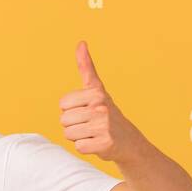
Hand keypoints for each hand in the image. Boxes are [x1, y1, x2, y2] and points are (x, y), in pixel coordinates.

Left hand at [58, 41, 146, 162]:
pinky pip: (79, 147)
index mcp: (96, 93)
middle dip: (73, 125)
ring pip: (69, 134)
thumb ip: (86, 68)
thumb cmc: (107, 113)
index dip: (71, 110)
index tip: (86, 110)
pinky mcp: (105, 143)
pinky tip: (98, 143)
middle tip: (90, 124)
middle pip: (64, 120)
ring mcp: (103, 126)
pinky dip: (86, 147)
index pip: (62, 104)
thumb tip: (80, 42)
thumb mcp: (97, 89)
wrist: (129, 140)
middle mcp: (101, 107)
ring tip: (93, 133)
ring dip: (78, 136)